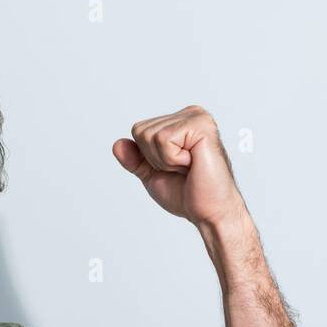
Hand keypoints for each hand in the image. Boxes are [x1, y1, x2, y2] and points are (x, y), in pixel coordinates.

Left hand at [113, 105, 245, 229]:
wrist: (209, 212)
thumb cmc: (187, 193)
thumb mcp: (152, 174)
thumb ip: (135, 159)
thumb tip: (117, 144)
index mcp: (180, 121)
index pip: (139, 130)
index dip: (148, 157)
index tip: (173, 167)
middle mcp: (189, 114)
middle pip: (141, 131)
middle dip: (155, 158)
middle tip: (182, 169)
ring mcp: (197, 117)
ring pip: (150, 136)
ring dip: (166, 160)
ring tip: (189, 167)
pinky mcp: (201, 126)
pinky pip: (164, 140)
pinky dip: (173, 160)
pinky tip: (193, 163)